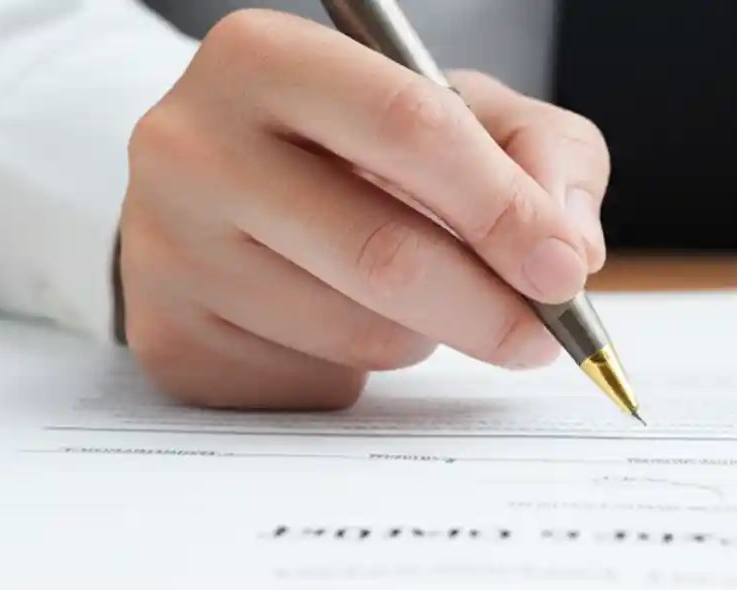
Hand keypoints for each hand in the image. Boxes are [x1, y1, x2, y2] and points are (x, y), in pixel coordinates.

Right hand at [120, 10, 608, 408]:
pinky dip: (362, 370)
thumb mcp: (463, 114)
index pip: (409, 126)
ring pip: (356, 331)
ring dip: (423, 334)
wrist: (227, 195)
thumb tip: (569, 249)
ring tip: (407, 296)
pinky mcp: (172, 341)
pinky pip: (316, 384)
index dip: (502, 207)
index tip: (563, 270)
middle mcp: (192, 147)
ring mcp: (166, 251)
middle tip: (543, 334)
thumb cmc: (361, 147)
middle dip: (487, 306)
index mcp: (265, 58)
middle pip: (381, 251)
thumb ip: (541, 155)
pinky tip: (338, 324)